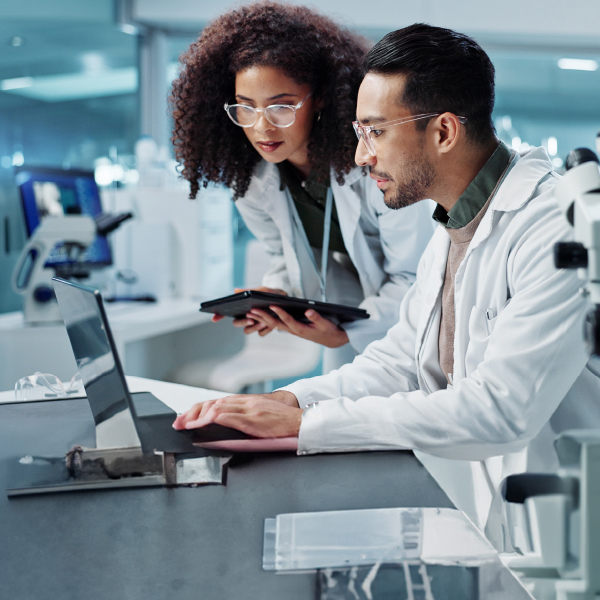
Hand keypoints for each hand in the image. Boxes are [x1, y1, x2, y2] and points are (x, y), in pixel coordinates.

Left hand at [172, 390, 300, 437]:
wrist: (299, 420)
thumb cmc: (281, 420)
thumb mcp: (260, 415)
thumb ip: (243, 417)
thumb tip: (224, 425)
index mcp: (245, 402)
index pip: (216, 402)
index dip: (197, 409)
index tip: (184, 418)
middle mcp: (244, 402)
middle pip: (212, 403)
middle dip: (192, 412)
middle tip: (178, 423)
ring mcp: (248, 409)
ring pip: (218, 407)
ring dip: (198, 415)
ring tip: (185, 424)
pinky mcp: (253, 418)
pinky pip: (230, 416)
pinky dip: (214, 418)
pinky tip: (204, 423)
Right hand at [212, 287, 287, 334]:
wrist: (283, 299)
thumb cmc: (268, 293)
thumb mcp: (261, 290)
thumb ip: (249, 291)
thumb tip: (236, 291)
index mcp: (241, 308)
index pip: (225, 313)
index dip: (218, 316)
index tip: (214, 318)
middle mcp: (245, 317)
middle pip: (236, 323)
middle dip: (243, 322)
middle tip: (251, 319)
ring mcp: (253, 324)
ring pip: (247, 331)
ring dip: (255, 327)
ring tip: (264, 321)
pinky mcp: (263, 329)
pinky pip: (261, 334)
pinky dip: (265, 330)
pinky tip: (271, 325)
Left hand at [246, 305, 348, 347]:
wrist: (331, 340)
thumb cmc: (328, 330)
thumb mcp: (325, 324)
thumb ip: (316, 318)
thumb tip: (308, 311)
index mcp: (301, 329)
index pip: (288, 320)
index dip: (280, 312)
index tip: (271, 305)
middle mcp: (294, 330)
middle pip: (275, 323)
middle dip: (263, 316)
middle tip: (251, 310)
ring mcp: (292, 330)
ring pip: (274, 324)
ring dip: (261, 319)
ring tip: (250, 312)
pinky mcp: (292, 328)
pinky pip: (277, 324)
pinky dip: (267, 320)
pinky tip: (260, 315)